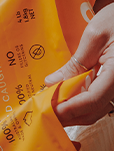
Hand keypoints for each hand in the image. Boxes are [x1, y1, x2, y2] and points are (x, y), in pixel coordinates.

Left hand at [45, 4, 113, 125]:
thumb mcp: (94, 36)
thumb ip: (75, 62)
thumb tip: (53, 82)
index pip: (93, 99)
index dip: (70, 108)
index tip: (49, 109)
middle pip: (94, 110)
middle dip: (68, 115)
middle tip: (44, 111)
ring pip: (96, 109)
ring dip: (73, 112)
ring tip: (50, 106)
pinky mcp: (112, 84)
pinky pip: (98, 100)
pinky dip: (80, 104)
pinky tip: (64, 98)